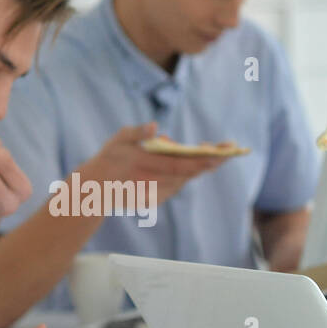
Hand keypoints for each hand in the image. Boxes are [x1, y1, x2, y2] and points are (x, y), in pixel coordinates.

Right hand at [80, 123, 224, 206]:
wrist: (95, 190)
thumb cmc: (108, 159)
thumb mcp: (117, 140)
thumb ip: (136, 133)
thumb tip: (154, 127)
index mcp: (147, 166)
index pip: (181, 163)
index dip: (202, 159)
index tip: (220, 151)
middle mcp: (155, 183)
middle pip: (189, 172)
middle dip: (212, 160)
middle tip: (231, 149)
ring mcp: (157, 194)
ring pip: (185, 179)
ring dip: (202, 166)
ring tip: (219, 151)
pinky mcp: (156, 199)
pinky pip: (177, 184)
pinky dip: (189, 173)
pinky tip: (200, 162)